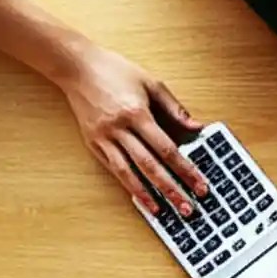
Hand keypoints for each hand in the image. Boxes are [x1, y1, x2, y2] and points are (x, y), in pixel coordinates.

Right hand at [55, 44, 206, 214]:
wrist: (76, 66)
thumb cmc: (116, 71)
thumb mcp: (151, 83)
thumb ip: (175, 109)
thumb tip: (197, 128)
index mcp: (136, 113)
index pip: (166, 149)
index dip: (185, 169)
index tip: (200, 185)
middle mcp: (119, 128)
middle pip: (149, 165)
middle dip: (171, 189)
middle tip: (188, 208)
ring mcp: (103, 138)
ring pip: (128, 172)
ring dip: (147, 195)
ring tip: (164, 211)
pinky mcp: (92, 143)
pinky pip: (113, 169)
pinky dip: (128, 185)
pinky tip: (141, 198)